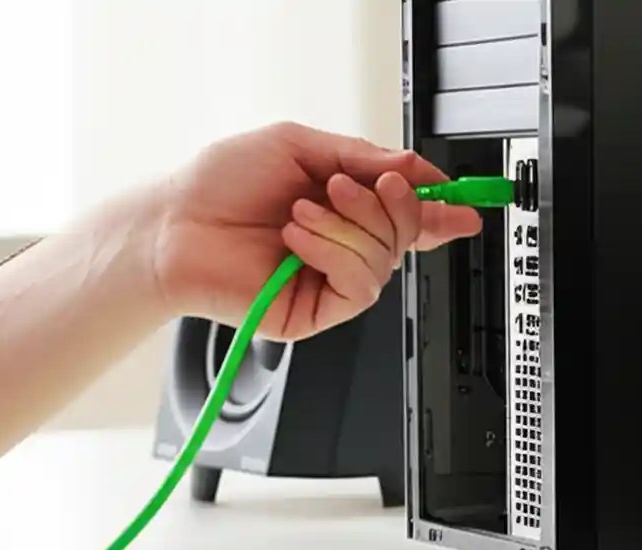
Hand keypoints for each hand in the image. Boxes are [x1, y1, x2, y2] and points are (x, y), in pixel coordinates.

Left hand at [145, 121, 481, 339]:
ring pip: (385, 259)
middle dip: (391, 204)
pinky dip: (333, 252)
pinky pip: (359, 285)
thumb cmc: (218, 184)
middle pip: (407, 234)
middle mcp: (341, 244)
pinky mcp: (316, 310)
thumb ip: (363, 157)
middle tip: (359, 185)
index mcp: (342, 206)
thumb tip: (415, 170)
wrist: (172, 226)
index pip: (406, 214)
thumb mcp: (299, 146)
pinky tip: (298, 238)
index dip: (443, 209)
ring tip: (304, 211)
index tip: (469, 204)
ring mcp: (329, 278)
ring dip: (349, 226)